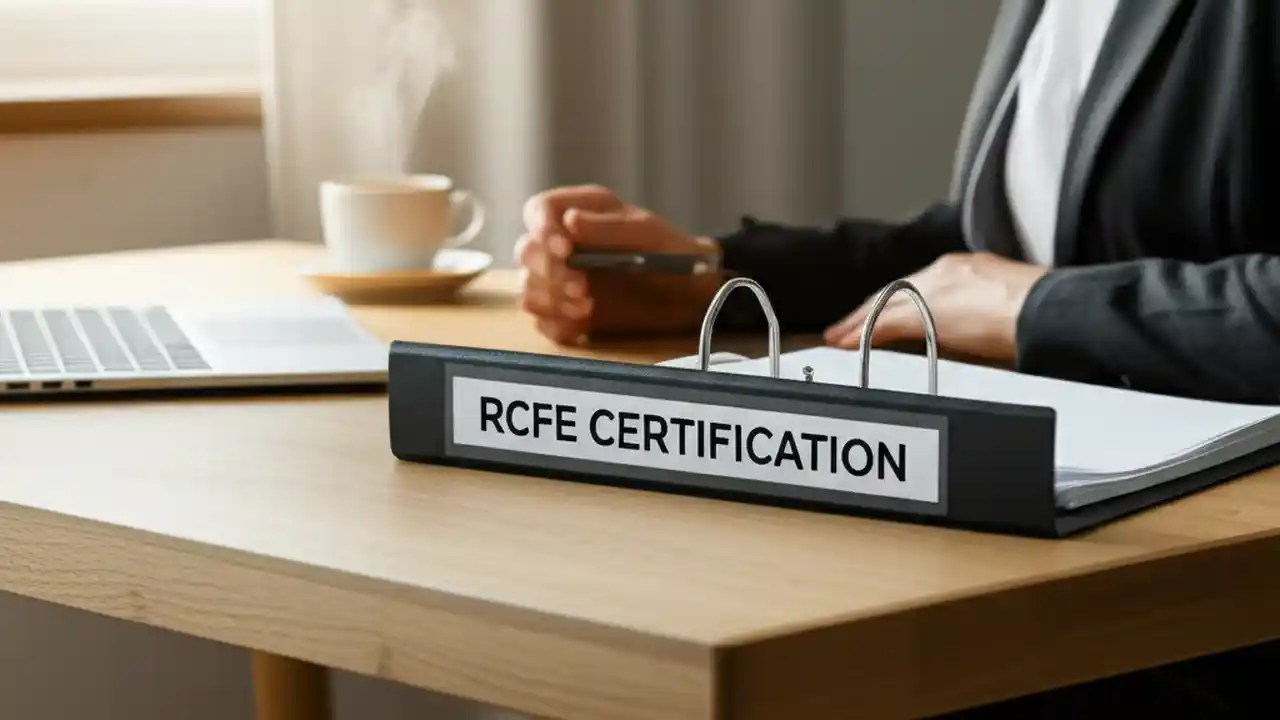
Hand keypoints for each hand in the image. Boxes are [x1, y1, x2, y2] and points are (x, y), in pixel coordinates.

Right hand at [516, 185, 722, 343]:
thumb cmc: (670, 252)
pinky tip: (583, 321)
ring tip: (586, 306)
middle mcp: (563, 244)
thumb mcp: (644, 233)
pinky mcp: (565, 313)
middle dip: (548, 271)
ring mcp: (561, 280)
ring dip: (550, 299)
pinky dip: (556, 323)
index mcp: (579, 213)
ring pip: (528, 287)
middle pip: (526, 251)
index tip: (563, 250)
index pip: (538, 210)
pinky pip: (542, 320)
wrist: (689, 294)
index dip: (541, 229)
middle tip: (581, 286)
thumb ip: (607, 227)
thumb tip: (568, 220)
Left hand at [822, 252, 1048, 363]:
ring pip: (883, 305)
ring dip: (859, 323)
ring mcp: (933, 287)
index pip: (915, 285)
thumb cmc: (1041, 311)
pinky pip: (885, 323)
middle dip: (867, 310)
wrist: (1048, 309)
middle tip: (845, 326)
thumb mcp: (1006, 304)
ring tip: (839, 338)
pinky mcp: (927, 309)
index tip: (878, 313)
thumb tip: (980, 332)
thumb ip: (982, 313)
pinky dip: (865, 333)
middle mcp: (943, 271)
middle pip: (892, 291)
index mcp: (963, 268)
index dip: (892, 301)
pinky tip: (850, 344)